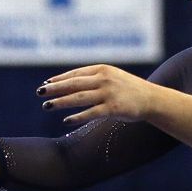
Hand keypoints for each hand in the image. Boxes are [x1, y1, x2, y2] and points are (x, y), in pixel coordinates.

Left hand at [37, 64, 159, 125]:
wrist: (152, 99)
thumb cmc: (127, 89)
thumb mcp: (111, 77)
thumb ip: (92, 78)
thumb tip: (66, 84)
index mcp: (102, 70)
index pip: (75, 74)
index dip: (59, 79)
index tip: (46, 83)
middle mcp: (104, 79)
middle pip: (73, 84)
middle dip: (55, 88)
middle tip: (39, 92)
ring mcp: (109, 93)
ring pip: (79, 98)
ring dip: (60, 102)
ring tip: (46, 106)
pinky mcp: (114, 108)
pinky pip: (91, 113)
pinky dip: (77, 117)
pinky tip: (66, 120)